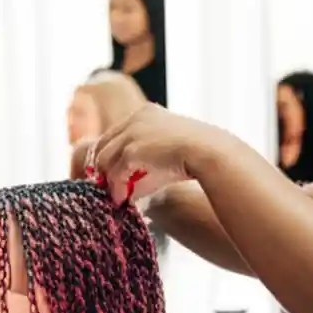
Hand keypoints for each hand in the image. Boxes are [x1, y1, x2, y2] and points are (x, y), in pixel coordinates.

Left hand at [88, 104, 227, 204]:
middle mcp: (135, 119)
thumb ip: (146, 163)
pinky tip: (122, 199)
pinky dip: (116, 188)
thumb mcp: (166, 153)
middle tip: (105, 186)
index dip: (110, 154)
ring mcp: (132, 133)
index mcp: (145, 113)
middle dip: (102, 167)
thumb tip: (128, 187)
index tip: (109, 172)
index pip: (115, 133)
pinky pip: (116, 172)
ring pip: (105, 159)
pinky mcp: (132, 149)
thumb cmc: (196, 154)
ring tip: (116, 196)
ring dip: (109, 180)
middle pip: (103, 144)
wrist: (209, 152)